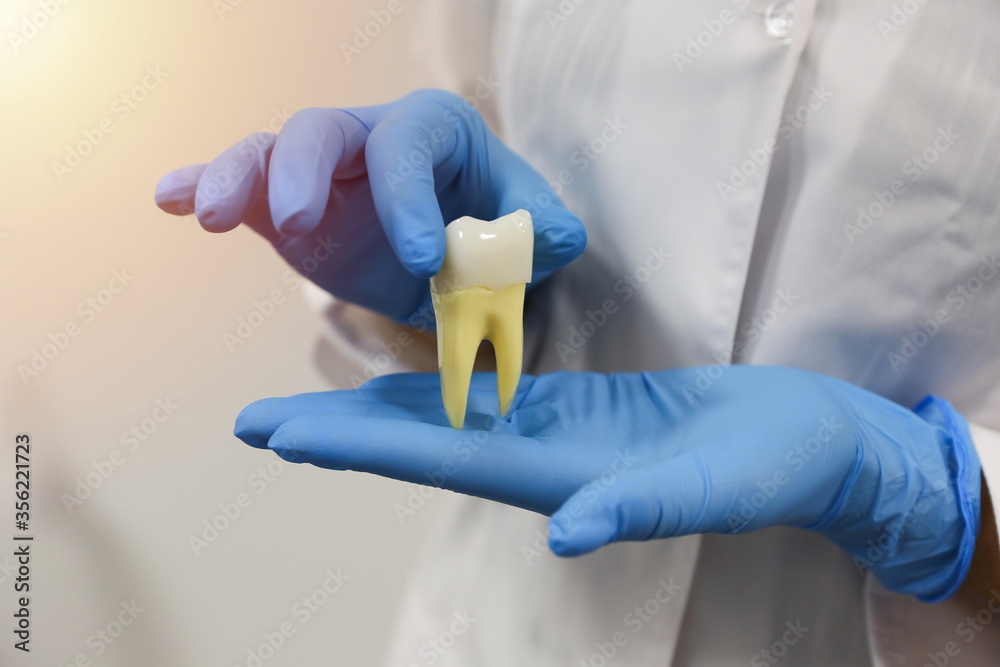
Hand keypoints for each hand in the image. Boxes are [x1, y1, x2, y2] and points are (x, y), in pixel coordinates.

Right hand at [154, 89, 585, 322]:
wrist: (454, 256)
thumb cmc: (493, 226)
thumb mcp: (528, 228)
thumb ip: (541, 231)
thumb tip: (554, 240)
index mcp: (432, 131)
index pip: (408, 145)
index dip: (410, 197)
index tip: (421, 260)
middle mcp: (368, 138)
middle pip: (321, 130)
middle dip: (304, 170)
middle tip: (296, 222)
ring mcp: (320, 172)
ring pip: (267, 151)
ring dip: (235, 177)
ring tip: (206, 213)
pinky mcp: (287, 209)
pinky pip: (242, 190)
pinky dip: (204, 187)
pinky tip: (169, 200)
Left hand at [233, 365, 980, 601]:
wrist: (807, 443)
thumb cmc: (772, 468)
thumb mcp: (713, 488)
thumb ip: (638, 510)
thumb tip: (567, 534)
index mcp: (560, 478)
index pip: (435, 460)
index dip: (354, 446)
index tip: (280, 435)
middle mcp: (540, 459)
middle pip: (417, 444)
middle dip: (335, 431)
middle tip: (254, 424)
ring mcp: (556, 432)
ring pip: (444, 418)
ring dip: (371, 410)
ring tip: (305, 401)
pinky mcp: (579, 407)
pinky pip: (490, 392)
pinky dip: (434, 383)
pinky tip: (400, 374)